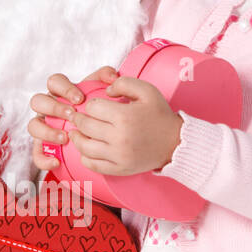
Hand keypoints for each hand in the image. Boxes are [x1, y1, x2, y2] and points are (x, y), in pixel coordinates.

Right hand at [29, 67, 119, 170]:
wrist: (97, 136)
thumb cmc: (94, 110)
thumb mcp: (99, 92)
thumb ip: (105, 78)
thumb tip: (111, 76)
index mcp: (58, 92)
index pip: (54, 82)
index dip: (64, 89)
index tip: (80, 99)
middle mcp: (46, 109)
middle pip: (38, 101)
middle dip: (54, 107)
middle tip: (71, 115)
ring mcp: (42, 127)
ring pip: (33, 126)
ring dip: (47, 131)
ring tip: (65, 138)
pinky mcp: (41, 147)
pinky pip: (36, 154)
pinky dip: (43, 159)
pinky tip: (57, 162)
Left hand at [31, 70, 181, 176]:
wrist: (175, 143)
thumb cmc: (160, 115)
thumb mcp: (147, 90)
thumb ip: (124, 83)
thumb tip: (106, 90)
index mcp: (124, 117)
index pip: (92, 108)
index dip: (89, 104)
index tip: (93, 106)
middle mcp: (119, 138)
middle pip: (85, 126)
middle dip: (78, 119)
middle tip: (76, 117)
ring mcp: (118, 156)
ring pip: (85, 147)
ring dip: (77, 138)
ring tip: (76, 133)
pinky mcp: (120, 169)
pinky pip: (93, 165)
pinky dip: (85, 158)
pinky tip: (85, 150)